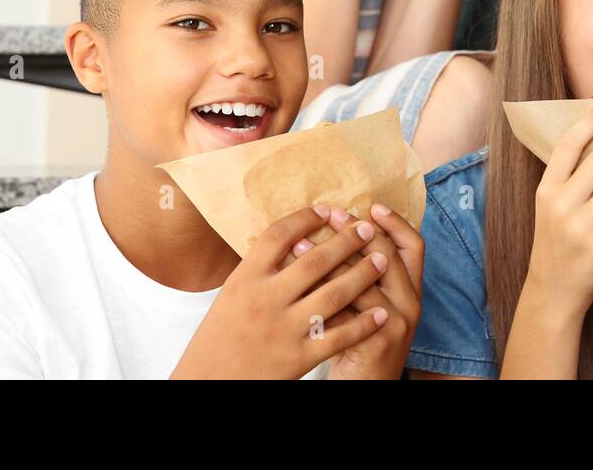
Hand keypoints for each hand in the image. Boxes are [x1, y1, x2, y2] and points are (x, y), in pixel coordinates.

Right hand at [170, 205, 391, 378]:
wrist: (209, 381)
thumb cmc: (221, 335)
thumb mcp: (232, 293)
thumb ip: (261, 268)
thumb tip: (295, 237)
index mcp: (245, 279)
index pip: (278, 235)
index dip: (304, 219)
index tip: (324, 210)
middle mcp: (265, 300)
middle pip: (315, 261)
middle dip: (347, 242)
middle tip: (367, 229)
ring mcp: (283, 330)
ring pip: (334, 295)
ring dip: (363, 275)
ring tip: (382, 261)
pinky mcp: (298, 358)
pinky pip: (338, 336)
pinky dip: (363, 323)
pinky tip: (381, 312)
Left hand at [293, 205, 423, 379]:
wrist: (366, 387)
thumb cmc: (360, 341)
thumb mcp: (369, 305)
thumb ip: (361, 275)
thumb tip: (335, 232)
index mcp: (410, 289)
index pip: (413, 245)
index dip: (395, 222)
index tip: (370, 205)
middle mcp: (410, 302)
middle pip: (389, 254)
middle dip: (360, 231)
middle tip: (332, 215)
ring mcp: (397, 321)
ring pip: (366, 279)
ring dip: (332, 258)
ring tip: (301, 245)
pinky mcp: (377, 340)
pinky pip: (349, 309)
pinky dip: (322, 292)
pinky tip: (298, 282)